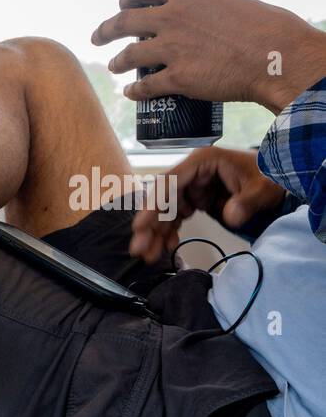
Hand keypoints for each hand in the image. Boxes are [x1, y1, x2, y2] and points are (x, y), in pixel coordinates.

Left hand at [92, 0, 325, 112]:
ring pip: (128, 55)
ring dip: (117, 62)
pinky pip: (144, 86)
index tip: (121, 3)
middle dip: (106, 30)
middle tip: (98, 37)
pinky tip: (130, 92)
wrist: (275, 55)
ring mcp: (170, 47)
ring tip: (114, 66)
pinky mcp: (176, 77)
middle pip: (124, 21)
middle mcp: (171, 14)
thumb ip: (201, 6)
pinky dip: (134, 90)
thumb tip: (191, 17)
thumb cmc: (261, 25)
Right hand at [128, 146, 286, 262]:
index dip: (154, 203)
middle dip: (150, 225)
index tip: (141, 225)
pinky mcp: (196, 199)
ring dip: (157, 233)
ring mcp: (192, 186)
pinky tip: (167, 247)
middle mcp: (191, 172)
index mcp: (203, 161)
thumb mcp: (262, 188)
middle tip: (139, 248)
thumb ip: (246, 202)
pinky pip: (177, 217)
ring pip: (166, 211)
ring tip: (149, 255)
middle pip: (163, 199)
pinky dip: (171, 232)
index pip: (171, 181)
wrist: (278, 178)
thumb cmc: (269, 176)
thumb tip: (230, 216)